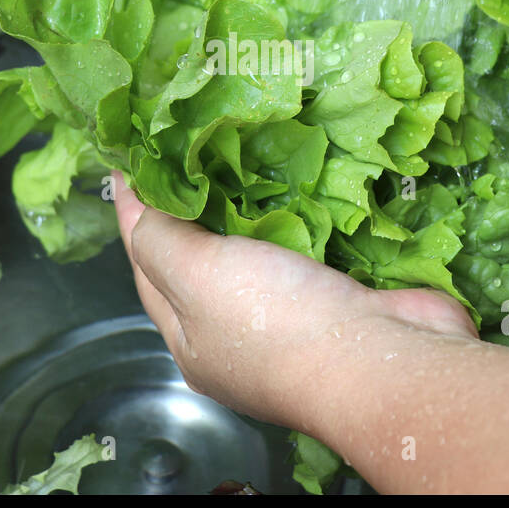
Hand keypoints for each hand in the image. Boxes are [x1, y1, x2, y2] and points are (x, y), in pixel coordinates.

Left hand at [111, 172, 476, 429]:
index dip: (134, 214)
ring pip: (259, 253)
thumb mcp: (193, 274)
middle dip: (193, 207)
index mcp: (192, 340)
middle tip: (184, 148)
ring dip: (250, 209)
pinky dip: (301, 216)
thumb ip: (159, 238)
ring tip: (237, 154)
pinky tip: (297, 182)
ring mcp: (292, 320)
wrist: (382, 359)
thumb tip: (140, 201)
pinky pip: (309, 249)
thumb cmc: (274, 321)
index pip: (147, 266)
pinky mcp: (340, 298)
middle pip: (202, 261)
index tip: (126, 160)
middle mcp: (237, 336)